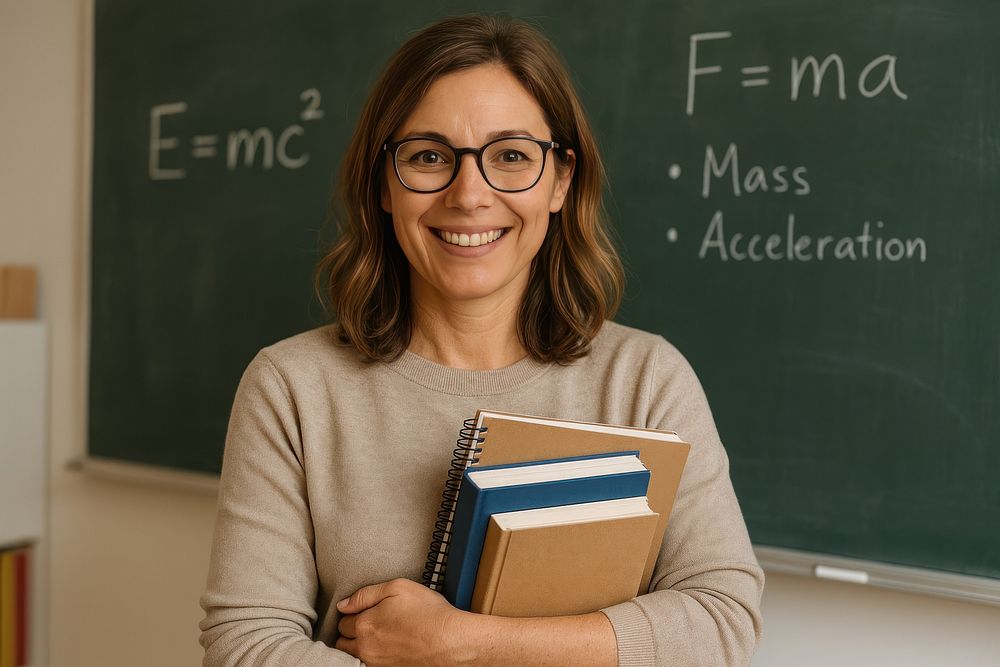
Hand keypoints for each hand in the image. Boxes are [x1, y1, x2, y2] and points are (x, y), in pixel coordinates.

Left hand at [335, 578, 463, 665]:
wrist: (451, 641)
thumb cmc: (428, 612)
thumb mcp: (398, 587)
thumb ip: (366, 594)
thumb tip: (343, 605)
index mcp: (365, 624)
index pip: (343, 621)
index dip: (352, 614)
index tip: (364, 611)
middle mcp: (366, 647)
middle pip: (343, 643)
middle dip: (351, 633)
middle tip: (368, 624)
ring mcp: (377, 663)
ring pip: (354, 657)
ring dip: (359, 647)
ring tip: (377, 637)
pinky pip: (369, 665)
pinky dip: (373, 657)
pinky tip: (387, 649)